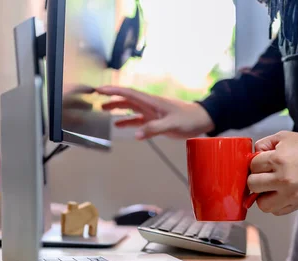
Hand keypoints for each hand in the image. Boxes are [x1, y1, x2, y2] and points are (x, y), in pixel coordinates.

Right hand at [96, 86, 214, 139]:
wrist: (202, 119)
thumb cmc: (189, 119)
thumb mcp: (172, 124)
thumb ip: (154, 129)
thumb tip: (135, 135)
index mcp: (152, 102)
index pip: (129, 94)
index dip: (113, 91)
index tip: (99, 89)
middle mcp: (150, 105)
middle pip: (126, 99)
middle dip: (111, 98)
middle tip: (95, 97)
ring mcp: (152, 112)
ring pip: (130, 109)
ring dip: (117, 109)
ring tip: (102, 110)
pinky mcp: (156, 120)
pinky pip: (138, 120)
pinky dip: (128, 122)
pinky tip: (120, 126)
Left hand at [247, 131, 297, 215]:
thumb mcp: (284, 137)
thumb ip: (264, 144)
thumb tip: (252, 157)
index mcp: (278, 160)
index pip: (252, 166)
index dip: (256, 164)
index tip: (262, 163)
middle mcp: (283, 179)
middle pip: (253, 185)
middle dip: (256, 179)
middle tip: (264, 176)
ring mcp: (291, 194)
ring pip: (263, 204)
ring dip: (264, 197)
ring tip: (271, 189)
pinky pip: (278, 212)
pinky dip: (276, 205)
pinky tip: (281, 194)